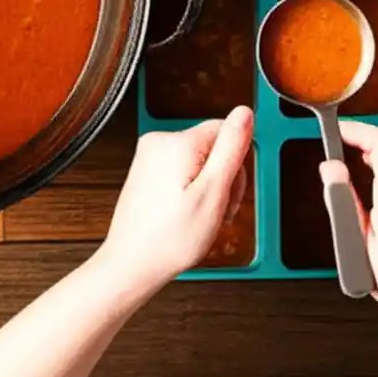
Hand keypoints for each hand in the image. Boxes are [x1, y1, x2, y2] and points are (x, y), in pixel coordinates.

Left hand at [99, 106, 252, 289]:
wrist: (132, 263)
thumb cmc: (169, 239)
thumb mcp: (213, 193)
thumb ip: (231, 149)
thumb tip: (245, 113)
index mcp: (176, 143)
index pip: (227, 130)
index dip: (237, 164)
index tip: (229, 191)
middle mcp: (158, 142)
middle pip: (213, 146)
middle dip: (223, 178)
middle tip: (217, 210)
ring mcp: (149, 157)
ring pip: (200, 161)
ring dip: (209, 188)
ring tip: (201, 216)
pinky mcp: (146, 171)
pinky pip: (182, 171)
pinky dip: (191, 192)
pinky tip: (186, 214)